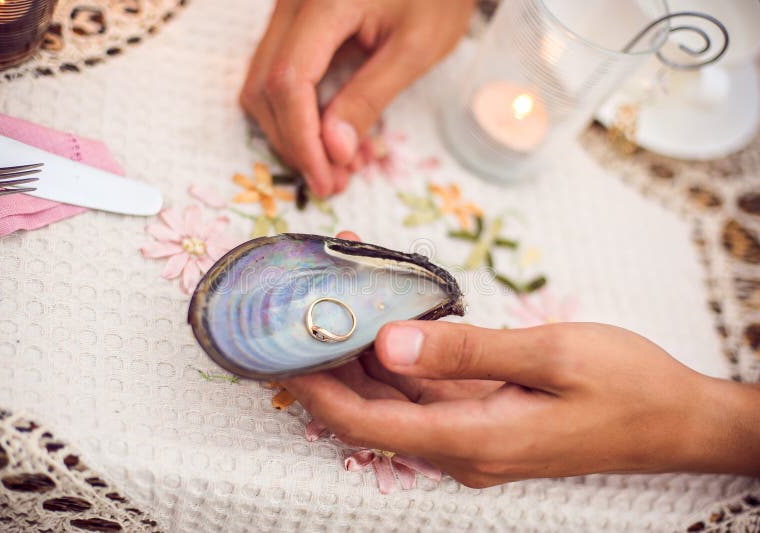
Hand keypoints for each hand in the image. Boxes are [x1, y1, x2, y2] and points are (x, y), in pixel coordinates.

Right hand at [240, 0, 474, 196]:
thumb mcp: (415, 49)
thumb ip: (369, 98)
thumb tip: (333, 151)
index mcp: (325, 1)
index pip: (289, 80)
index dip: (301, 139)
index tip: (325, 179)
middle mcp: (292, 1)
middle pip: (265, 85)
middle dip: (294, 143)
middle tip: (333, 182)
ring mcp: (287, 9)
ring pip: (263, 83)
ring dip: (292, 132)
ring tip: (338, 164)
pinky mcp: (294, 21)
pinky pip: (278, 72)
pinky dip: (298, 112)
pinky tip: (331, 136)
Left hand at [285, 293, 759, 486]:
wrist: (677, 420)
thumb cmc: (627, 386)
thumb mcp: (550, 355)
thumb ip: (466, 352)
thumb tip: (389, 343)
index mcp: (475, 440)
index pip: (368, 423)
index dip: (317, 393)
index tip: (279, 357)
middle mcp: (464, 448)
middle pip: (374, 414)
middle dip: (331, 369)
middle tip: (300, 316)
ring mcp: (476, 438)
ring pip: (398, 403)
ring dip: (364, 360)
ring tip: (336, 306)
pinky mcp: (488, 422)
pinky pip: (430, 396)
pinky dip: (403, 360)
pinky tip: (390, 323)